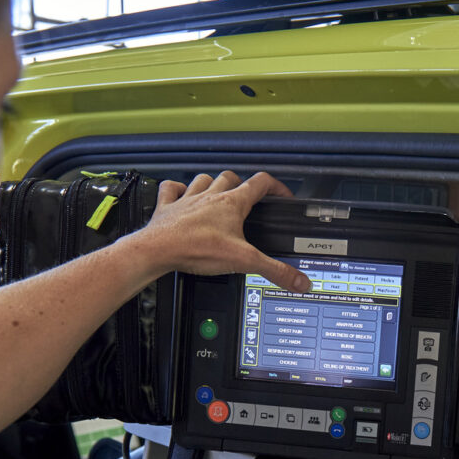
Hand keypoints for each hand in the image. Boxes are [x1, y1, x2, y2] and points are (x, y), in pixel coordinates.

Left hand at [129, 170, 309, 291]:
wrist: (158, 250)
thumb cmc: (195, 249)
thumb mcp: (243, 261)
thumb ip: (274, 270)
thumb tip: (300, 280)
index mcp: (231, 204)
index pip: (261, 183)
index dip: (276, 187)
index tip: (282, 196)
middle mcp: (210, 196)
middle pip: (231, 178)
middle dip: (242, 184)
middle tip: (248, 197)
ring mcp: (187, 199)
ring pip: (203, 179)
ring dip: (212, 183)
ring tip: (217, 192)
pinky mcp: (168, 207)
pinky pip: (171, 188)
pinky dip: (176, 189)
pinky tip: (180, 193)